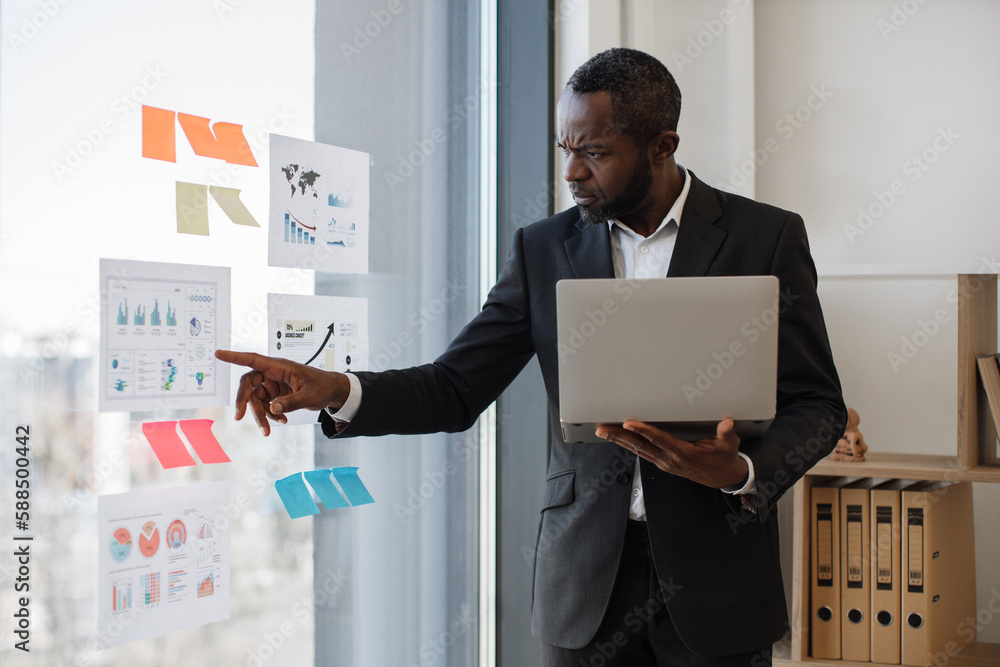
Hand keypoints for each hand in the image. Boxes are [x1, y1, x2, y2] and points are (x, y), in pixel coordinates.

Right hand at [215, 349, 350, 435]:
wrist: (331, 392)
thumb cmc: (322, 387)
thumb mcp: (309, 396)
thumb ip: (291, 402)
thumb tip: (273, 409)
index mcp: (279, 366)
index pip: (253, 359)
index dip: (234, 357)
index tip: (218, 353)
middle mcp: (272, 373)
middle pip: (248, 384)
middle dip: (243, 401)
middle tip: (238, 417)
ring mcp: (272, 384)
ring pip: (255, 399)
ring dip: (259, 415)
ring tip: (269, 430)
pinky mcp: (274, 394)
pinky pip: (264, 406)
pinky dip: (270, 416)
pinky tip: (282, 421)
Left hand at [595, 419, 747, 488]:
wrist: (723, 477)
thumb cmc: (724, 458)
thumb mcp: (729, 446)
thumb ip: (726, 434)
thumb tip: (726, 423)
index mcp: (684, 453)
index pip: (659, 440)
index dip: (643, 431)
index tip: (629, 423)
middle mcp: (669, 459)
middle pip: (640, 446)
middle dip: (619, 437)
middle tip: (602, 428)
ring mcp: (664, 462)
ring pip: (637, 450)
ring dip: (619, 441)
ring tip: (603, 431)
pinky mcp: (662, 463)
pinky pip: (642, 452)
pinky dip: (628, 444)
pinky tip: (618, 438)